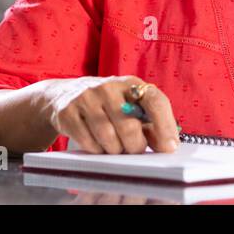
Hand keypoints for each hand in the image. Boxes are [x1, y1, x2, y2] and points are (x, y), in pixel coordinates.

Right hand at [39, 75, 179, 153]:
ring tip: (114, 146)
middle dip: (135, 147)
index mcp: (131, 84)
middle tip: (133, 149)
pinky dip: (96, 150)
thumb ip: (151, 124)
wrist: (65, 94)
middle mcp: (109, 87)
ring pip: (109, 139)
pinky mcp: (68, 112)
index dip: (165, 126)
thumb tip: (168, 146)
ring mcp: (86, 98)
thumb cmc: (107, 104)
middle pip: (130, 128)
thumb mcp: (130, 107)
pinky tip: (97, 144)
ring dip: (115, 150)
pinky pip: (89, 143)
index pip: (155, 101)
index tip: (169, 147)